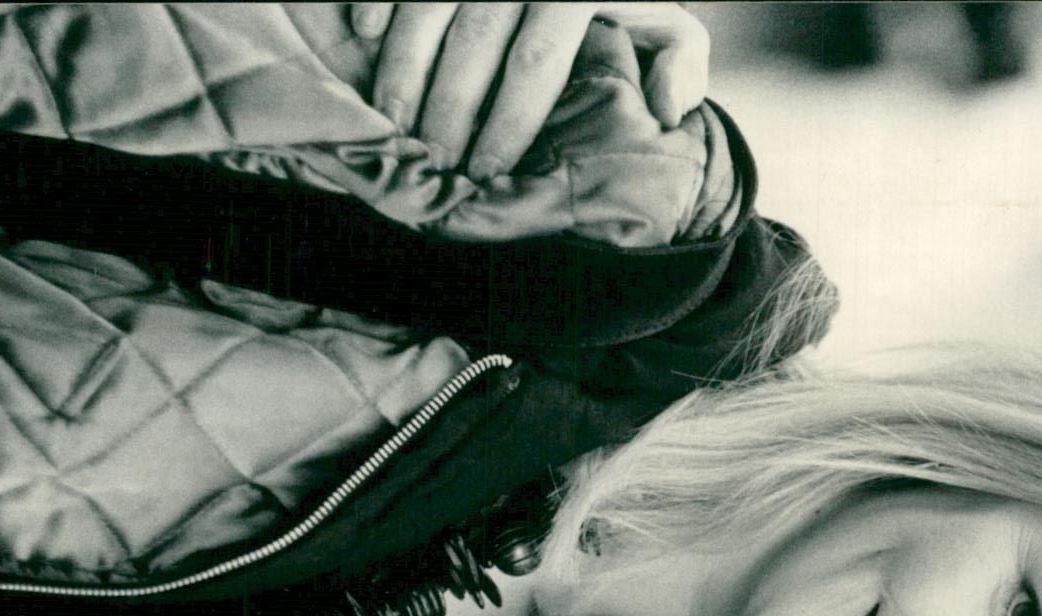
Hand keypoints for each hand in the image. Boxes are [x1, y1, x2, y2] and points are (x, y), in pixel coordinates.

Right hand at [349, 3, 710, 176]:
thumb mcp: (670, 23)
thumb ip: (680, 62)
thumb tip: (665, 109)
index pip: (535, 67)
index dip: (507, 123)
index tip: (485, 172)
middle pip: (474, 46)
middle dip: (448, 111)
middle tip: (430, 163)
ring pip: (429, 10)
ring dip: (403, 67)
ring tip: (390, 122)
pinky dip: (378, 2)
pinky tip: (361, 39)